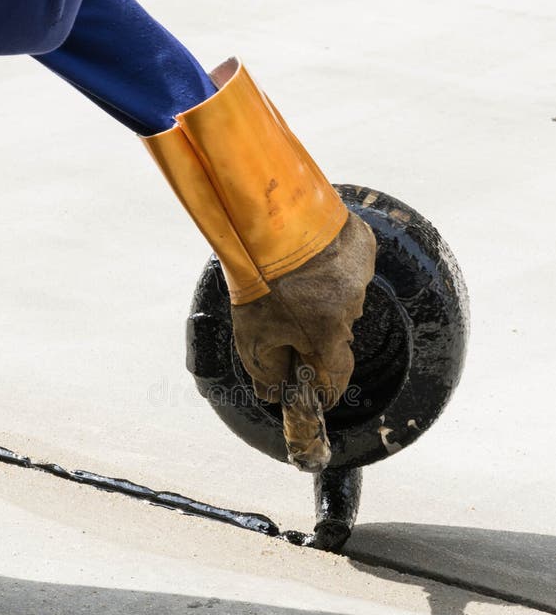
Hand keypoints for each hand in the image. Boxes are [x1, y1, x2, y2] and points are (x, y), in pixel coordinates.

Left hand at [231, 211, 376, 470]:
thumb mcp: (251, 337)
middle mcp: (352, 310)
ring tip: (292, 283)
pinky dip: (330, 268)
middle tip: (286, 324)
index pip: (336, 379)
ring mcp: (360, 277)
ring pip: (342, 301)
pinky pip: (348, 268)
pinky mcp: (362, 247)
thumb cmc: (259, 279)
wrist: (270, 218)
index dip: (325, 392)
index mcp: (328, 337)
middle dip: (315, 338)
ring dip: (322, 300)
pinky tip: (307, 258)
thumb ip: (267, 372)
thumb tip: (275, 392)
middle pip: (337, 338)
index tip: (316, 395)